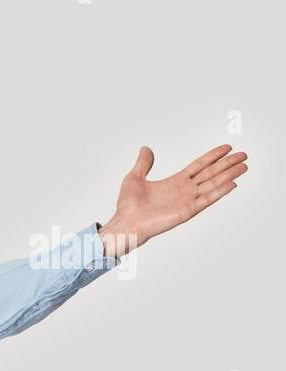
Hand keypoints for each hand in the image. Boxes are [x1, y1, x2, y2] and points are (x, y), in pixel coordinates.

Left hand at [98, 144, 247, 256]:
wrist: (126, 222)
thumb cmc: (128, 205)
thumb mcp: (135, 177)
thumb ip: (143, 163)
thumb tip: (145, 149)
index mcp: (175, 182)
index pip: (199, 166)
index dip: (213, 156)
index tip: (227, 148)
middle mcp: (184, 190)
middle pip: (211, 173)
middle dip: (228, 164)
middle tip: (244, 155)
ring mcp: (187, 201)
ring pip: (213, 184)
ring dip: (229, 175)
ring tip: (244, 166)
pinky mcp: (187, 211)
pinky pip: (207, 199)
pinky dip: (220, 192)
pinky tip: (233, 183)